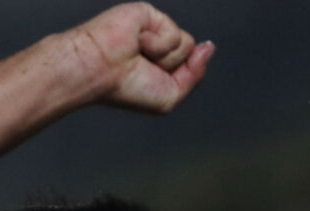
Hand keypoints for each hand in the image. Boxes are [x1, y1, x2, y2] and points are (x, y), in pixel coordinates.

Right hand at [63, 4, 213, 114]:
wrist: (100, 71)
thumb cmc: (126, 88)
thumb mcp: (169, 96)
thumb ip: (195, 75)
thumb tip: (209, 48)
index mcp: (161, 65)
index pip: (191, 64)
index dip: (182, 74)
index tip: (154, 80)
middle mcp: (159, 46)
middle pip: (191, 53)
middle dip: (172, 66)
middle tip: (143, 68)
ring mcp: (154, 29)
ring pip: (186, 42)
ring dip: (164, 57)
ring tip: (138, 55)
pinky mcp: (150, 14)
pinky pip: (174, 32)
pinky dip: (157, 43)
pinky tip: (137, 42)